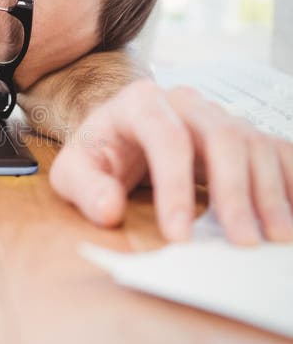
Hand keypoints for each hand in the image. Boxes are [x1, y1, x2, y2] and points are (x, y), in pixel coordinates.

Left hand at [48, 79, 292, 244]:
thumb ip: (84, 189)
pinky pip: (275, 149)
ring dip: (269, 191)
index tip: (179, 237)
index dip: (174, 187)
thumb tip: (108, 209)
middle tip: (242, 241)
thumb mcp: (72, 170)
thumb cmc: (98, 152)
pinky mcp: (240, 133)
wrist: (118, 131)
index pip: (166, 138)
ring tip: (277, 236)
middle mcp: (186, 102)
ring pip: (254, 142)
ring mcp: (218, 115)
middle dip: (234, 190)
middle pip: (222, 136)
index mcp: (140, 103)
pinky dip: (289, 178)